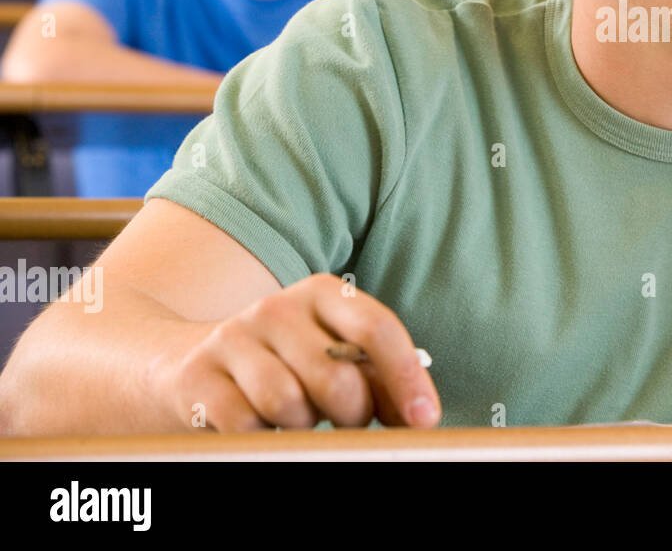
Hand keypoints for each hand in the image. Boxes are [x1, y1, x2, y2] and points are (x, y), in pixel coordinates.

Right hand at [160, 273, 440, 431]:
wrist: (189, 362)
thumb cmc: (286, 364)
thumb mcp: (334, 356)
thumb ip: (376, 378)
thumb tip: (418, 414)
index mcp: (323, 293)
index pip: (377, 328)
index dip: (406, 377)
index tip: (425, 419)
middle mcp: (277, 308)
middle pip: (336, 377)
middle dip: (353, 413)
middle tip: (346, 418)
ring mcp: (232, 338)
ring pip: (288, 402)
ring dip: (302, 424)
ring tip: (297, 414)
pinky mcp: (197, 376)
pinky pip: (245, 423)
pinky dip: (261, 435)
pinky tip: (258, 421)